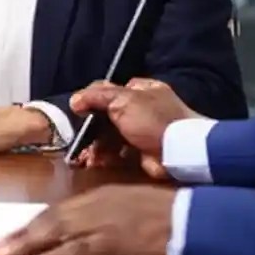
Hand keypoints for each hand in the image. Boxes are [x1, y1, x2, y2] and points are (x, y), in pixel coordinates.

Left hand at [0, 185, 175, 254]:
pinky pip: (77, 250)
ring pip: (56, 233)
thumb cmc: (167, 211)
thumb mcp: (131, 204)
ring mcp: (102, 223)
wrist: (191, 217)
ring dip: (28, 244)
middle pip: (51, 219)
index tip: (15, 232)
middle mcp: (95, 205)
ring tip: (4, 253)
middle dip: (22, 233)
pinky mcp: (111, 242)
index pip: (59, 210)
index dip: (35, 223)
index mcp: (101, 195)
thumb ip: (106, 213)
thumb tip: (86, 228)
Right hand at [69, 78, 199, 179]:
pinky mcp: (141, 154)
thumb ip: (96, 97)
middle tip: (78, 140)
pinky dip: (106, 158)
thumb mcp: (122, 100)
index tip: (78, 112)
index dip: (92, 100)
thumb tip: (74, 100)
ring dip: (96, 146)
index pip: (110, 91)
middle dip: (91, 129)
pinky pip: (118, 154)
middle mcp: (140, 109)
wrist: (180, 151)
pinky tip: (97, 163)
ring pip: (111, 137)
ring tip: (87, 157)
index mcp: (139, 91)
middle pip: (108, 116)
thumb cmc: (152, 118)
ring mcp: (141, 132)